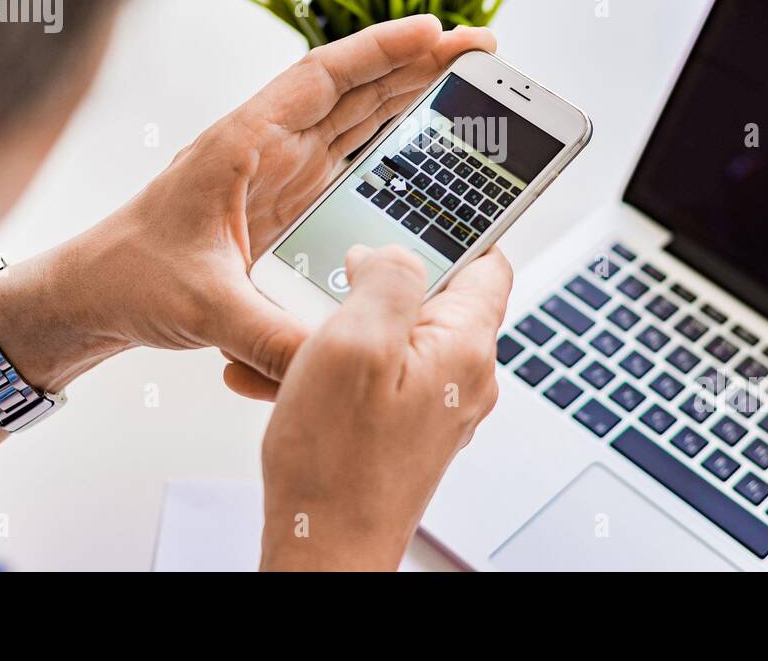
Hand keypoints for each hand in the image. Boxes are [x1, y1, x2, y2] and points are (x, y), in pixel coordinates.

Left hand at [9, 15, 495, 396]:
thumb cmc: (129, 279)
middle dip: (416, 62)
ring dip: (409, 93)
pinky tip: (426, 135)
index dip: (381, 51)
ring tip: (467, 77)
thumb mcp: (202, 308)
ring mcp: (278, 171)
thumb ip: (266, 333)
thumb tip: (331, 358)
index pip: (321, 79)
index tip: (436, 31)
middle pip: (352, 88)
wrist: (92, 295)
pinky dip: (391, 138)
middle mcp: (265, 147)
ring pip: (355, 116)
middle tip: (479, 47)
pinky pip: (349, 155)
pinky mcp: (286, 199)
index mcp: (242, 145)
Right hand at [258, 244, 511, 570]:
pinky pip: (371, 380)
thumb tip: (393, 252)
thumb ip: (388, 279)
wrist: (323, 553)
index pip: (487, 261)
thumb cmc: (337, 464)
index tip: (409, 215)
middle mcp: (461, 377)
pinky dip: (329, 371)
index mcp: (465, 346)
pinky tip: (280, 380)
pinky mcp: (405, 432)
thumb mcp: (355, 343)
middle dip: (367, 287)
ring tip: (284, 344)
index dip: (448, 232)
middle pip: (427, 298)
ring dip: (334, 333)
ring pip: (389, 340)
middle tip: (321, 289)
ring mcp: (434, 407)